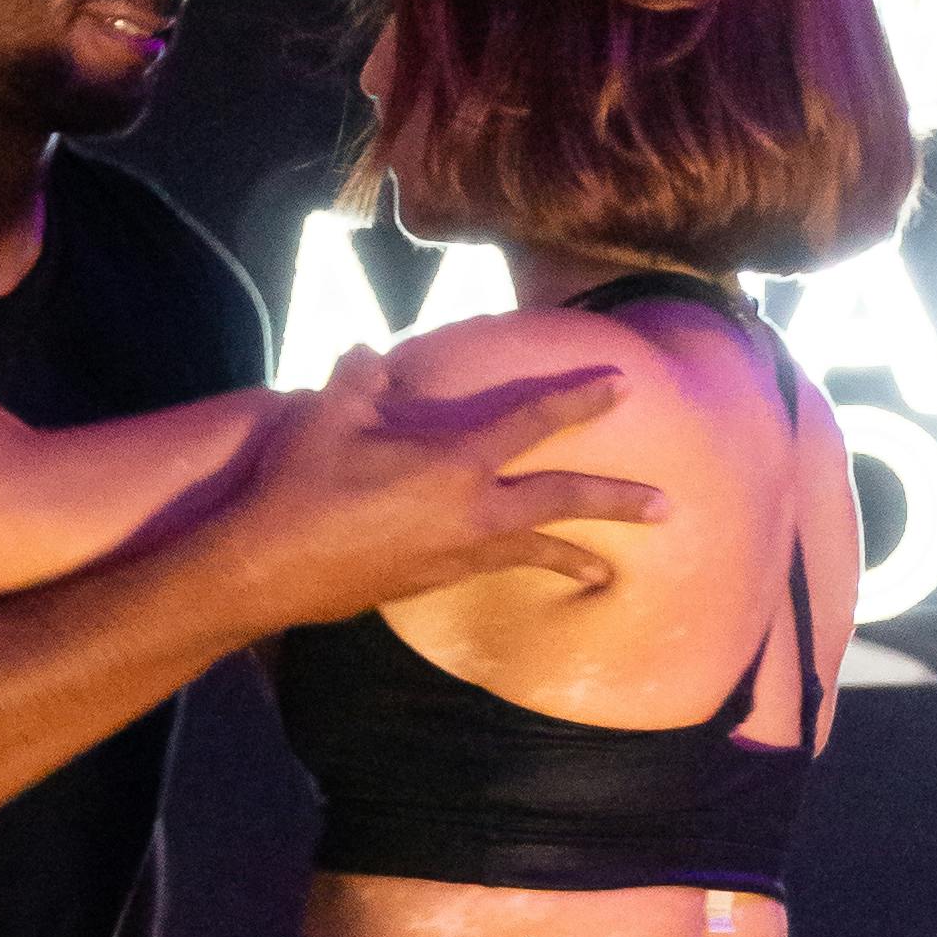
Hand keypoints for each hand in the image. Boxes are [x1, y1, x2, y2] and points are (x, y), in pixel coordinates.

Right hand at [215, 354, 662, 627]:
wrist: (269, 568)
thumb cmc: (298, 485)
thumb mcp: (328, 412)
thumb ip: (360, 376)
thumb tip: (373, 354)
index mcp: (454, 460)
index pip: (531, 420)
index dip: (579, 399)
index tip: (621, 386)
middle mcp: (471, 511)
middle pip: (560, 503)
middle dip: (615, 502)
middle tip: (667, 507)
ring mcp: (455, 554)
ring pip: (533, 552)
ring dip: (575, 558)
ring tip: (610, 572)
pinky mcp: (432, 582)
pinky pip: (492, 570)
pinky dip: (517, 569)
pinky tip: (521, 572)